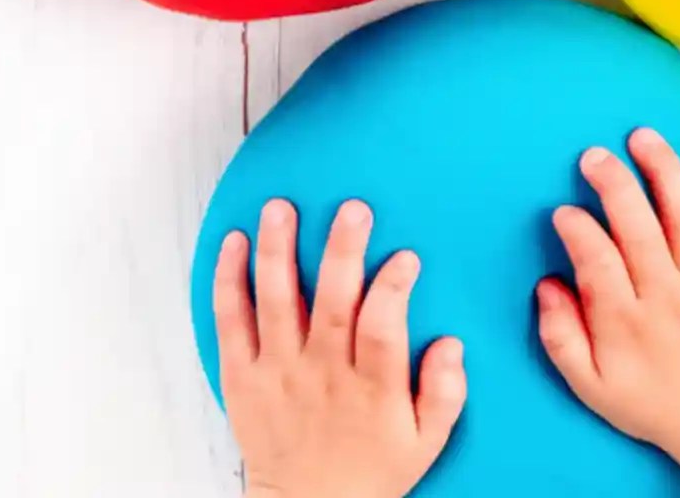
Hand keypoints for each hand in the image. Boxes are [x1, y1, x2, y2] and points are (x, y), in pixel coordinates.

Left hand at [213, 199, 466, 497]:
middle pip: (331, 302)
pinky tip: (235, 243)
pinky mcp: (241, 376)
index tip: (405, 257)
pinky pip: (230, 321)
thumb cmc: (370, 472)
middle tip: (352, 209)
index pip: (382, 327)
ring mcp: (277, 372)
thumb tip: (450, 345)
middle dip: (342, 251)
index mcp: (370, 388)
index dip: (394, 288)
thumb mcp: (425, 443)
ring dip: (279, 251)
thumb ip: (444, 392)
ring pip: (276, 301)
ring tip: (281, 208)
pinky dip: (229, 281)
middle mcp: (321, 374)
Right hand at [536, 128, 679, 464]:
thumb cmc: (654, 400)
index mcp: (626, 324)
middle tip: (593, 156)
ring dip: (662, 170)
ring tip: (641, 138)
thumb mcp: (592, 386)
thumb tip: (547, 285)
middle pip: (638, 227)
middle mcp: (668, 297)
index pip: (597, 261)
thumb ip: (561, 337)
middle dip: (613, 184)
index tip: (564, 213)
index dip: (577, 229)